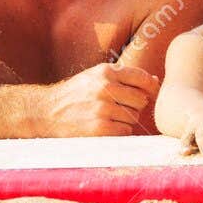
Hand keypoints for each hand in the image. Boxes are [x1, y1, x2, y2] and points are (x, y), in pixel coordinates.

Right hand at [37, 63, 159, 136]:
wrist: (46, 112)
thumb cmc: (75, 94)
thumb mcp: (95, 77)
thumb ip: (124, 77)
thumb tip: (155, 81)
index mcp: (105, 72)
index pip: (142, 78)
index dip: (150, 87)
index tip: (150, 93)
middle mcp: (105, 88)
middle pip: (141, 99)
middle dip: (134, 105)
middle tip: (118, 107)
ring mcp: (102, 108)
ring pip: (134, 116)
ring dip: (125, 119)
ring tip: (107, 116)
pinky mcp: (100, 128)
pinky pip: (125, 130)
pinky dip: (118, 131)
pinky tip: (104, 126)